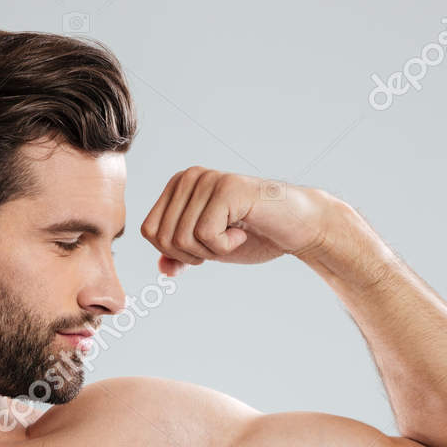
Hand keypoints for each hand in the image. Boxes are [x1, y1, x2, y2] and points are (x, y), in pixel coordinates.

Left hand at [139, 168, 332, 275]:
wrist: (296, 228)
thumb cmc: (254, 236)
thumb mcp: (208, 250)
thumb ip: (181, 257)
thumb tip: (162, 269)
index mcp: (177, 187)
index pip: (149, 232)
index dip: (177, 252)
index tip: (208, 243)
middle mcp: (188, 177)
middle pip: (162, 237)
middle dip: (192, 254)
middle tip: (223, 241)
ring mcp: (206, 180)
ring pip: (181, 238)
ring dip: (211, 251)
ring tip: (235, 235)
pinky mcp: (226, 189)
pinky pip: (205, 235)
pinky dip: (225, 246)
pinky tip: (243, 232)